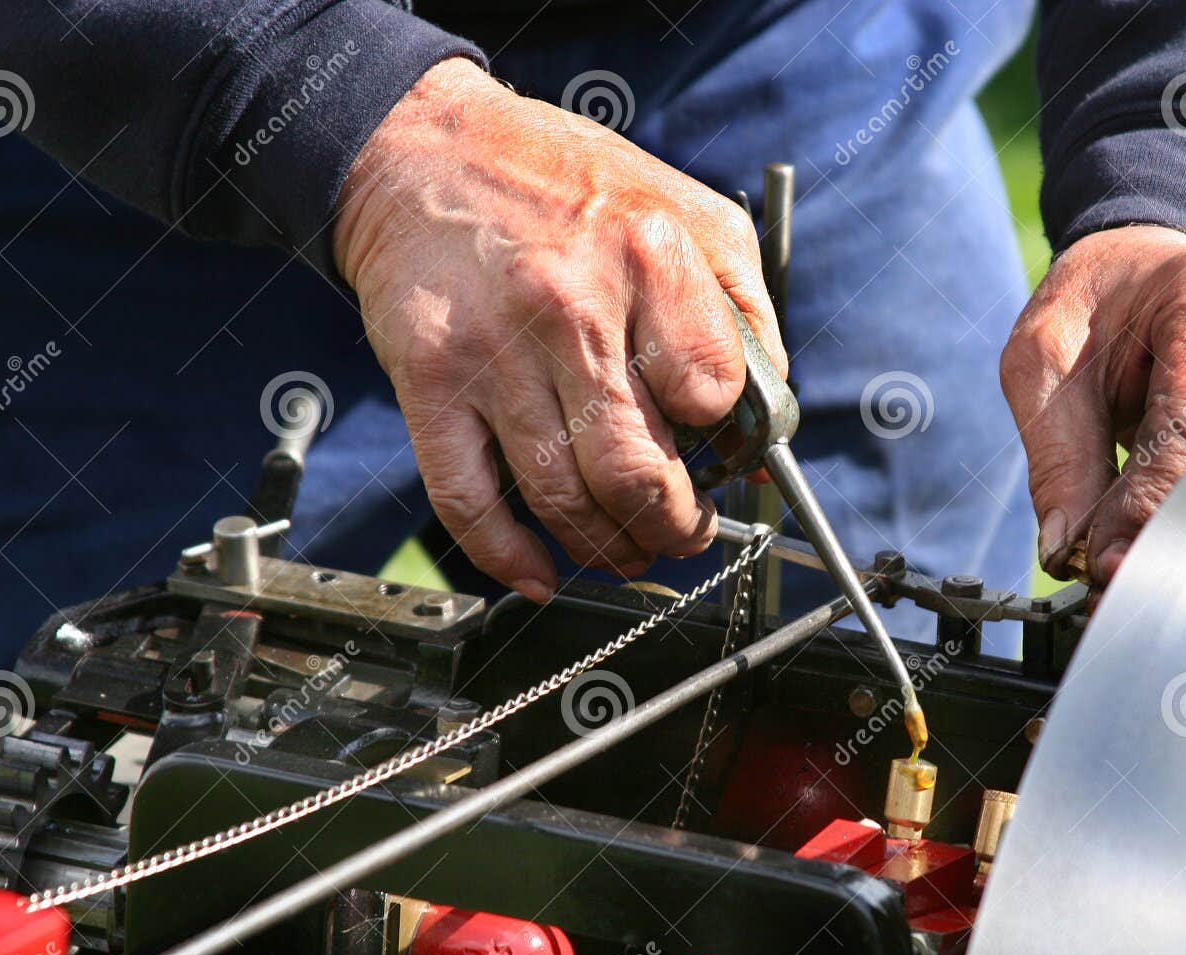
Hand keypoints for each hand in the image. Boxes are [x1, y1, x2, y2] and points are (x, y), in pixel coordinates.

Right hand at [332, 59, 785, 601]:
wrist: (420, 151)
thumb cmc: (563, 185)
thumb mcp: (685, 209)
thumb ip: (742, 307)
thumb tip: (764, 415)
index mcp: (646, 256)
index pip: (709, 392)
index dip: (725, 443)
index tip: (722, 460)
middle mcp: (569, 308)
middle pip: (636, 471)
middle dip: (674, 527)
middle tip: (683, 533)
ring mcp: (492, 354)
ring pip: (561, 499)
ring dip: (607, 549)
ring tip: (628, 550)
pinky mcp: (430, 384)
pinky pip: (466, 500)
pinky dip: (505, 556)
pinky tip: (539, 572)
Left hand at [1000, 225, 1185, 588]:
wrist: (1137, 271)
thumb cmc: (1091, 308)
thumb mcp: (1043, 362)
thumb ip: (1059, 455)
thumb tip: (1068, 552)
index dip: (1154, 500)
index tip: (1111, 560)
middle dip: (1174, 525)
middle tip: (1113, 580)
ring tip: (1133, 566)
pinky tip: (1171, 542)